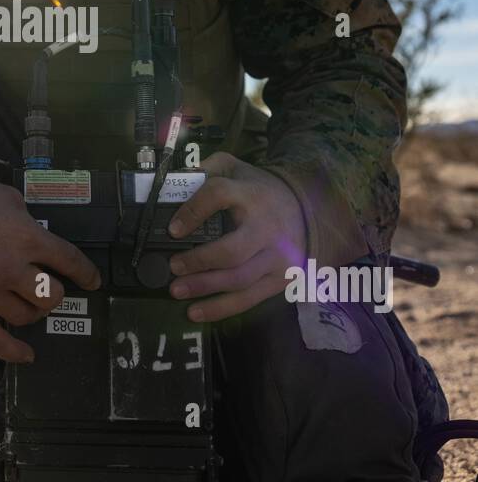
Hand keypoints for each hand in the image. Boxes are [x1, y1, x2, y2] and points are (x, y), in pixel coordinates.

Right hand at [0, 166, 100, 362]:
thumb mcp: (6, 198)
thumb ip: (27, 222)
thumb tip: (37, 241)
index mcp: (27, 238)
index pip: (70, 262)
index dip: (86, 273)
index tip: (92, 279)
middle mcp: (11, 269)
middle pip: (52, 296)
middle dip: (56, 292)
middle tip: (50, 287)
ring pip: (27, 317)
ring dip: (34, 312)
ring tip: (31, 305)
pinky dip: (15, 352)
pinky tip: (28, 355)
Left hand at [167, 152, 307, 322]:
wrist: (308, 212)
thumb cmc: (259, 191)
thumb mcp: (236, 169)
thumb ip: (207, 169)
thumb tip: (173, 182)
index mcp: (251, 194)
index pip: (219, 196)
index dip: (193, 211)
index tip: (173, 229)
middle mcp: (267, 227)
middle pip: (232, 251)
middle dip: (199, 261)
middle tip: (173, 266)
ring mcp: (277, 257)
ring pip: (239, 279)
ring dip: (204, 288)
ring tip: (176, 290)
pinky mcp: (280, 280)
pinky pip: (248, 299)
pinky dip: (220, 308)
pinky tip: (195, 312)